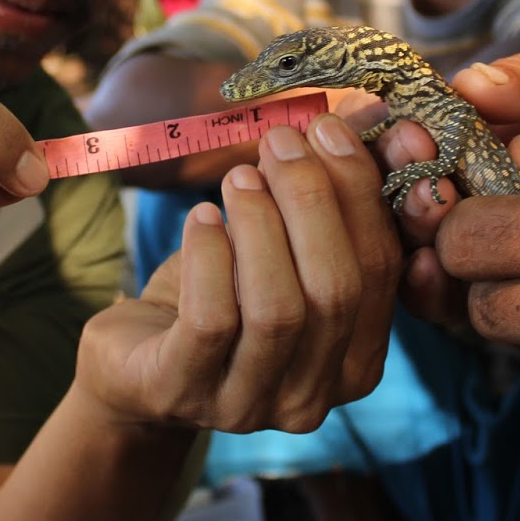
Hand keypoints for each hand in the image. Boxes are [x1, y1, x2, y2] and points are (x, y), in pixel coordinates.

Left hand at [75, 113, 399, 433]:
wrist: (136, 357)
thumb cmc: (222, 290)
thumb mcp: (281, 243)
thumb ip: (332, 190)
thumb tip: (372, 115)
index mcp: (358, 358)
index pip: (383, 270)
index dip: (361, 193)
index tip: (329, 129)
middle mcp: (316, 395)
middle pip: (337, 289)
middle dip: (312, 202)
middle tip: (279, 142)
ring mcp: (251, 404)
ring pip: (279, 309)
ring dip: (261, 225)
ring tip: (237, 176)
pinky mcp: (183, 392)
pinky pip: (211, 321)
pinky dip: (210, 255)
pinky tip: (202, 218)